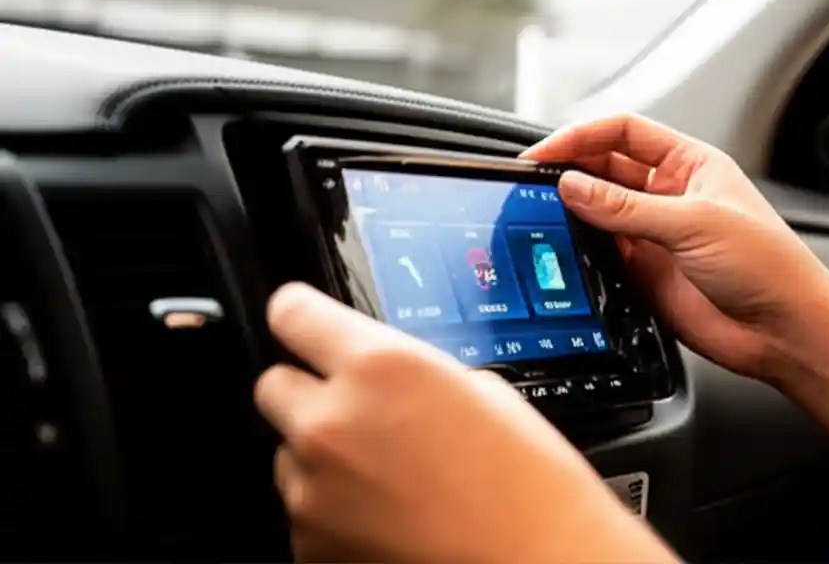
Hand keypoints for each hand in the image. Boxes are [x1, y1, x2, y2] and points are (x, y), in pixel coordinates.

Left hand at [254, 283, 672, 562]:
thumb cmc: (530, 490)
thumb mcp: (485, 394)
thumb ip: (418, 374)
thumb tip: (392, 380)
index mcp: (380, 368)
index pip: (293, 312)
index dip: (303, 315)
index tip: (306, 321)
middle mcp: (333, 424)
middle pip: (274, 385)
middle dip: (311, 392)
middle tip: (363, 413)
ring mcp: (313, 493)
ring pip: (289, 455)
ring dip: (325, 458)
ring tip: (393, 478)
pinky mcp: (310, 548)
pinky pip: (305, 513)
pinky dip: (335, 513)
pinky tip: (391, 516)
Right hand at [523, 114, 828, 380]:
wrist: (786, 330)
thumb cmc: (769, 265)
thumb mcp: (695, 223)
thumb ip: (627, 208)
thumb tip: (574, 186)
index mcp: (691, 164)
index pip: (625, 133)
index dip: (583, 135)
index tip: (548, 151)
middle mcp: (671, 195)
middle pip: (605, 169)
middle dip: (571, 170)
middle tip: (535, 182)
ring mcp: (657, 236)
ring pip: (600, 213)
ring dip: (574, 212)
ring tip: (543, 215)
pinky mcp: (647, 275)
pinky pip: (602, 255)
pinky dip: (581, 251)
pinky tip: (567, 251)